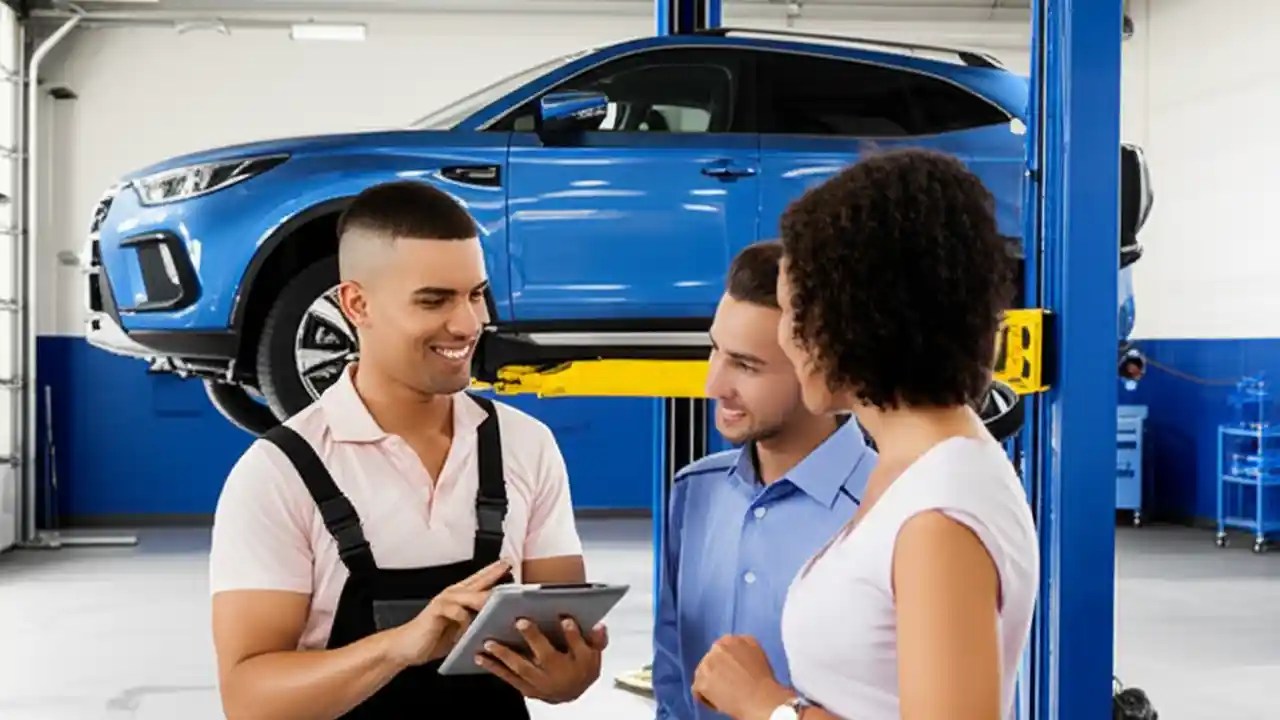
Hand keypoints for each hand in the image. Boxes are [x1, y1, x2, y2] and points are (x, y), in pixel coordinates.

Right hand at [387, 559, 509, 666]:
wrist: (407, 647)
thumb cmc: (435, 637)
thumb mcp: (461, 629)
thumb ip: (477, 621)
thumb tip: (500, 621)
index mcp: (461, 597)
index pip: (481, 579)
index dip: (496, 570)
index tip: (511, 563)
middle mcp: (454, 594)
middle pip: (478, 580)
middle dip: (494, 572)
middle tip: (509, 566)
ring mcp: (445, 600)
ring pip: (471, 595)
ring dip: (486, 598)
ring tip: (502, 601)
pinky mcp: (437, 610)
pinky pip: (458, 612)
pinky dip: (467, 622)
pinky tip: (471, 630)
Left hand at [476, 617, 608, 703]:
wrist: (571, 693)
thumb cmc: (581, 667)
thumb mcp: (595, 653)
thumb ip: (597, 639)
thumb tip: (599, 625)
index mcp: (577, 662)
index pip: (577, 646)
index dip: (572, 634)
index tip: (565, 618)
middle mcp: (558, 674)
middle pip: (546, 655)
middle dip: (533, 639)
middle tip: (521, 621)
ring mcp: (540, 683)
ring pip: (521, 668)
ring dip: (505, 655)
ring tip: (489, 641)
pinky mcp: (527, 688)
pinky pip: (509, 678)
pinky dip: (494, 668)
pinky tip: (480, 656)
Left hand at [692, 635, 793, 719]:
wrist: (760, 698)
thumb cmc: (763, 680)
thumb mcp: (757, 653)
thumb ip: (743, 649)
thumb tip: (735, 655)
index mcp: (732, 639)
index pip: (722, 650)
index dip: (726, 663)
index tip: (733, 673)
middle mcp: (717, 647)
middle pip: (711, 661)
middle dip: (717, 672)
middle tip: (728, 685)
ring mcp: (707, 663)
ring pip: (702, 674)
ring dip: (710, 683)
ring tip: (724, 694)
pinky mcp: (701, 681)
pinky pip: (697, 690)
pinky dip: (705, 698)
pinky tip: (719, 702)